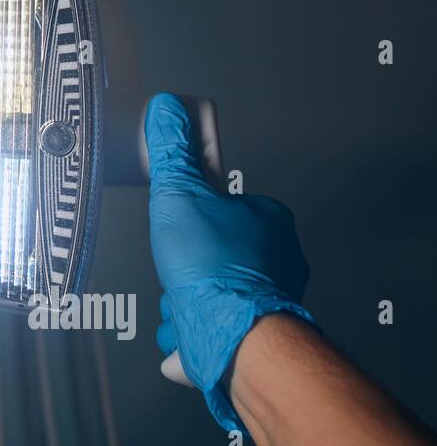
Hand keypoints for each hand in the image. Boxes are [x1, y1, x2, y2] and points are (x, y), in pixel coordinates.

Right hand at [145, 93, 314, 429]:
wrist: (234, 336)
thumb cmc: (214, 268)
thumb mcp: (179, 194)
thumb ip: (171, 152)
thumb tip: (168, 109)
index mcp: (266, 217)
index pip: (220, 200)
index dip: (190, 213)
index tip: (178, 225)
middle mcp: (277, 256)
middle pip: (212, 248)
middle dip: (185, 262)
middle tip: (176, 266)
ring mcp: (269, 295)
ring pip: (211, 287)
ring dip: (185, 296)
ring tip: (179, 298)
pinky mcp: (254, 330)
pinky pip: (213, 321)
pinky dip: (191, 325)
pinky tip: (182, 324)